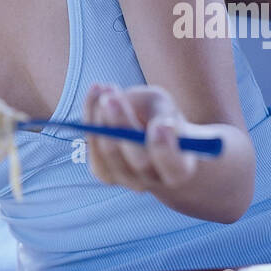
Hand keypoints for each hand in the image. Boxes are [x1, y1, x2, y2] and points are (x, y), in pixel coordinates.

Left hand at [83, 84, 198, 193]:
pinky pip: (92, 146)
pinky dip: (91, 116)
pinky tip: (96, 90)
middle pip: (138, 161)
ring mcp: (125, 180)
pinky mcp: (103, 173)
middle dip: (124, 127)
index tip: (161, 124)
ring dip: (102, 118)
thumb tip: (127, 105)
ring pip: (109, 152)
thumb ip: (156, 110)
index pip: (174, 168)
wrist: (148, 138)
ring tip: (105, 89)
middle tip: (112, 99)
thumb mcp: (166, 107)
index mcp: (179, 170)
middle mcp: (152, 181)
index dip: (166, 149)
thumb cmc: (162, 118)